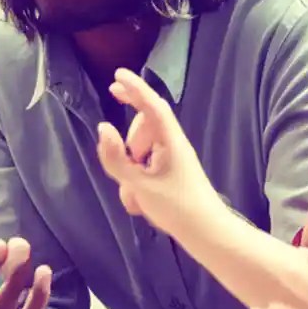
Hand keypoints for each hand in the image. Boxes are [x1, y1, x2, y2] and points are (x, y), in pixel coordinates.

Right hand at [96, 68, 221, 229]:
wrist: (205, 233)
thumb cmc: (177, 207)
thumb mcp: (140, 185)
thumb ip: (116, 158)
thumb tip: (102, 128)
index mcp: (169, 140)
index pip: (150, 106)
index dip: (134, 88)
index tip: (117, 75)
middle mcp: (171, 144)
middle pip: (140, 130)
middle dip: (128, 148)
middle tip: (130, 171)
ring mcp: (170, 160)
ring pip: (138, 153)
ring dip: (130, 173)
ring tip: (139, 197)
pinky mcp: (167, 174)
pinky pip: (143, 170)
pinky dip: (136, 185)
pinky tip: (142, 205)